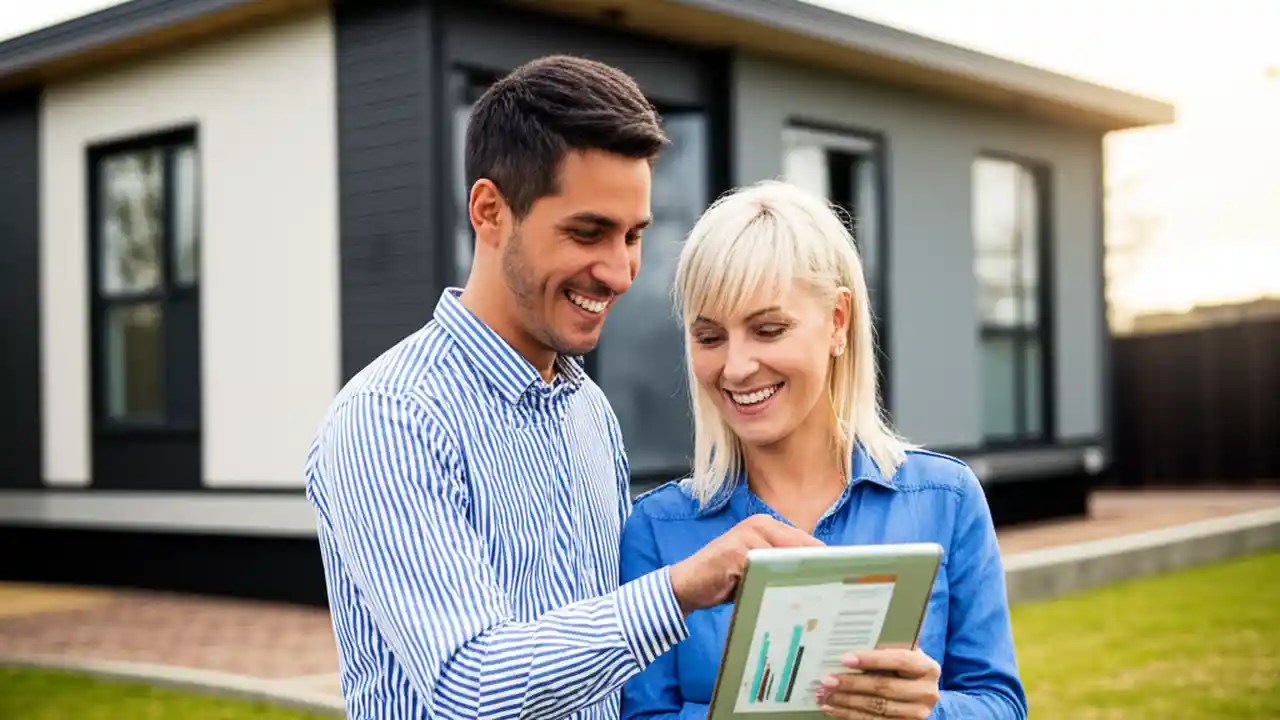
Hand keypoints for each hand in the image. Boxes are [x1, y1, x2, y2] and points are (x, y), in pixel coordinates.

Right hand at [668, 514, 821, 613]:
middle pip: (801, 546)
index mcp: (767, 525)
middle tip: (836, 587)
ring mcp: (747, 536)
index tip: (843, 576)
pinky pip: (765, 569)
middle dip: (817, 567)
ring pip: (786, 558)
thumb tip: (820, 575)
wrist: (687, 584)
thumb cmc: (725, 578)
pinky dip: (776, 584)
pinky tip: (787, 598)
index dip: (824, 559)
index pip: (806, 541)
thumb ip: (781, 564)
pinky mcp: (737, 552)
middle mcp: (759, 524)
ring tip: (816, 596)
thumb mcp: (757, 567)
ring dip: (799, 577)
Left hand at [815, 648, 940, 718]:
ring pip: (876, 707)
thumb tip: (850, 647)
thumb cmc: (906, 670)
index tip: (845, 659)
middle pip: (884, 687)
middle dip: (851, 683)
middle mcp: (926, 692)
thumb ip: (886, 650)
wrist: (922, 696)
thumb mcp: (904, 657)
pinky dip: (849, 715)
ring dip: (845, 701)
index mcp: (927, 667)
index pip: (898, 660)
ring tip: (824, 694)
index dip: (871, 659)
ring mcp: (917, 713)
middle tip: (827, 679)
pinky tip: (832, 708)